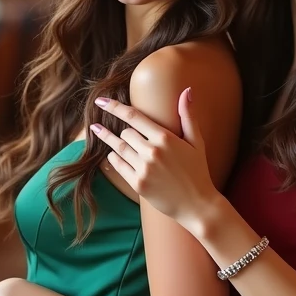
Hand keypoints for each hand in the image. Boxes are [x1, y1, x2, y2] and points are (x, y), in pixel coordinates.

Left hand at [90, 89, 218, 228]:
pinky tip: (110, 153)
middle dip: (124, 130)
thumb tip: (186, 90)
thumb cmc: (198, 171)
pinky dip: (113, 158)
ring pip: (119, 148)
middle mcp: (152, 152)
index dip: (114, 107)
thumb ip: (188, 116)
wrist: (197, 205)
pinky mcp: (138, 184)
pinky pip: (118, 165)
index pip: (134, 117)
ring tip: (97, 131)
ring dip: (109, 140)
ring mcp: (143, 169)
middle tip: (121, 130)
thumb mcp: (197, 142)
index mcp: (165, 138)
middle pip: (126, 133)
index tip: (101, 101)